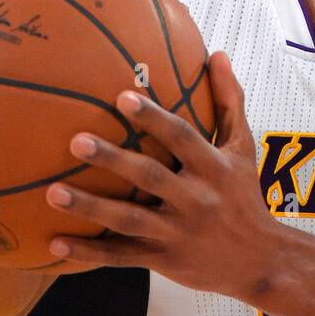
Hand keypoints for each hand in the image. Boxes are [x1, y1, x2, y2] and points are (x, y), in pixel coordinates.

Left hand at [43, 50, 281, 299]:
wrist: (261, 261)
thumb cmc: (246, 197)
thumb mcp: (243, 148)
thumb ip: (228, 101)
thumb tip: (217, 54)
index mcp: (214, 168)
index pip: (182, 138)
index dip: (154, 118)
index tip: (124, 97)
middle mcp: (196, 200)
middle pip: (150, 177)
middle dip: (113, 159)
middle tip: (76, 141)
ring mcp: (177, 233)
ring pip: (128, 220)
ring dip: (90, 208)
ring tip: (53, 192)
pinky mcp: (164, 260)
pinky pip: (121, 256)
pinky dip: (88, 253)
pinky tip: (55, 243)